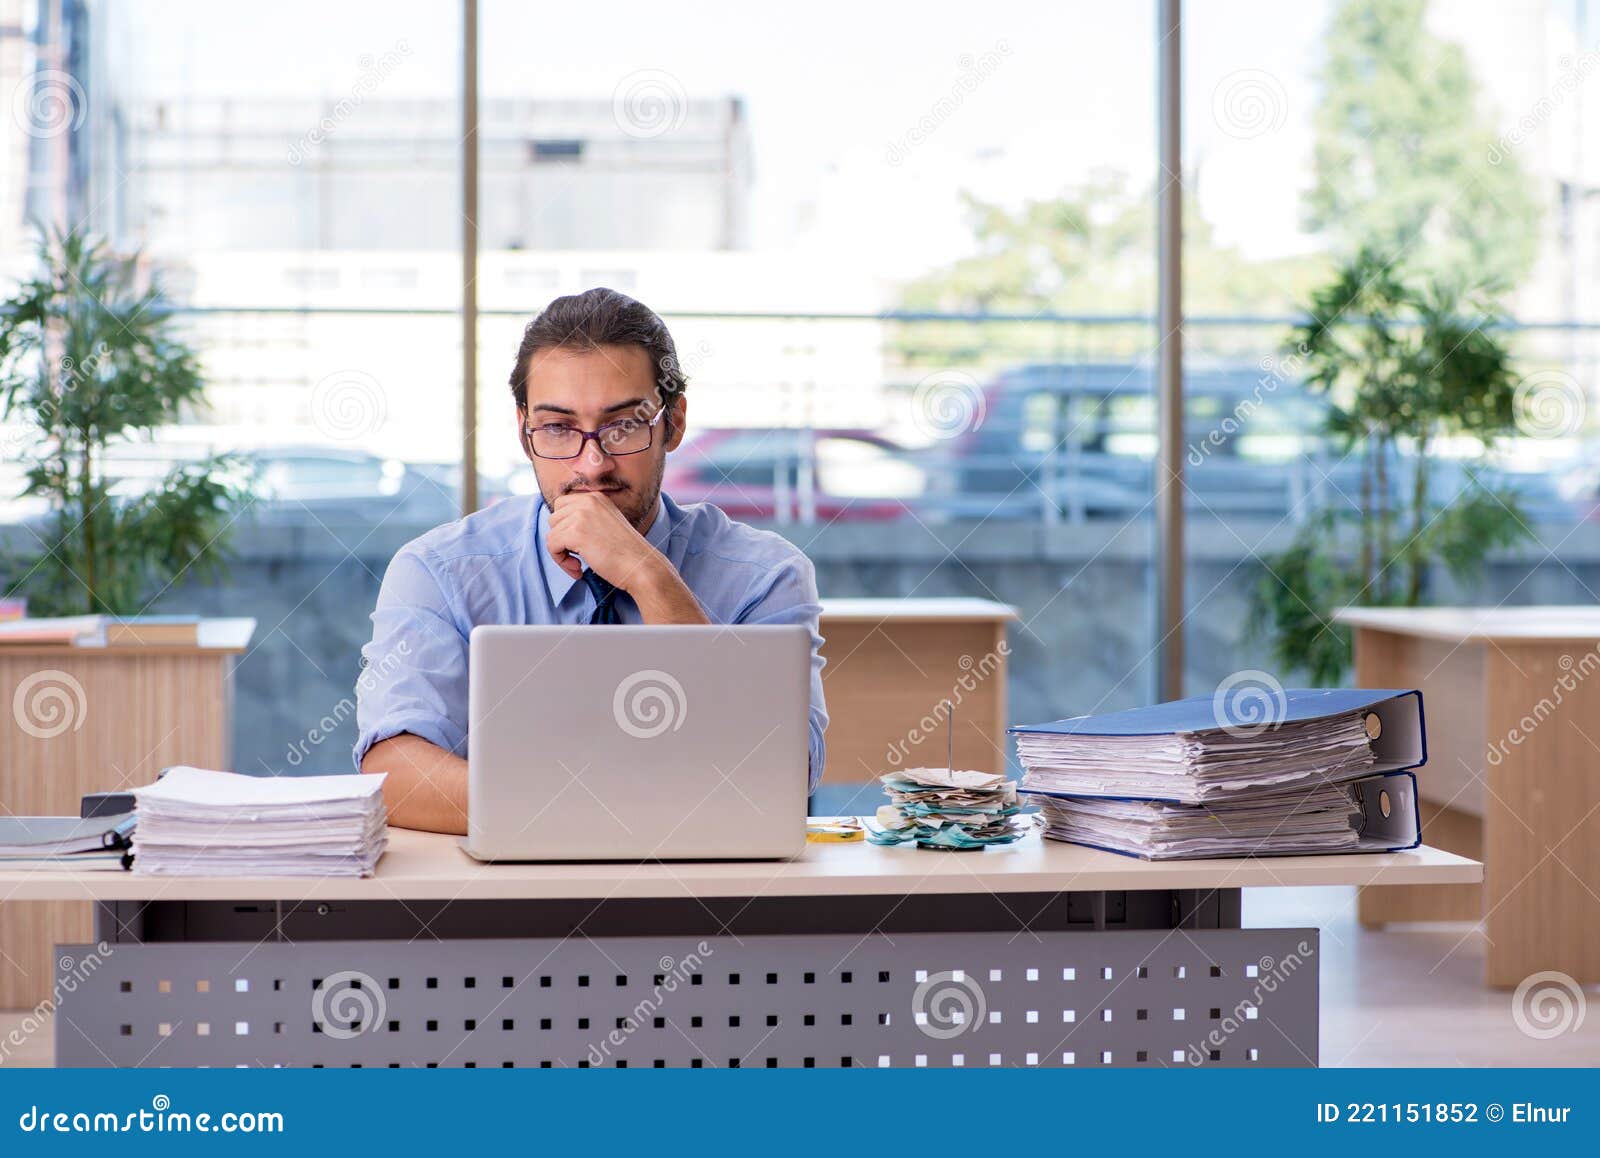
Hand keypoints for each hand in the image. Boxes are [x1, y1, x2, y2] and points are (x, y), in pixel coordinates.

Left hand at [546, 491, 708, 624]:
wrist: (640, 566)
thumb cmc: (626, 552)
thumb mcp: (606, 524)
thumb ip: (587, 519)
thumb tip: (560, 527)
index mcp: (596, 497)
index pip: (562, 505)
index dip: (565, 527)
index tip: (577, 545)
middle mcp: (588, 501)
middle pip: (554, 518)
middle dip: (561, 539)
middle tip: (577, 556)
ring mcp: (581, 515)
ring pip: (552, 533)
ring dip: (561, 553)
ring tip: (579, 565)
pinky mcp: (576, 532)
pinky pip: (552, 546)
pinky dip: (561, 561)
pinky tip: (578, 569)